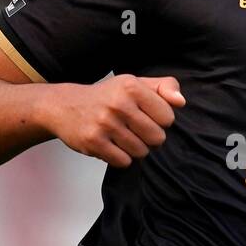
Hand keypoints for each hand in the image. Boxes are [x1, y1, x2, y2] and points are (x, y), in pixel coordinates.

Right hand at [38, 74, 184, 167]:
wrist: (64, 106)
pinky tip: (112, 145)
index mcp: (132, 87)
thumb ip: (164, 87)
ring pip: (141, 152)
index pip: (168, 118)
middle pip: (157, 138)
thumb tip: (181, 102)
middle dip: (150, 138)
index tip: (148, 116)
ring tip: (123, 137)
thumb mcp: (135, 83)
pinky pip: (123, 162)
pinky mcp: (93, 142)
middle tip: (136, 130)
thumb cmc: (108, 96)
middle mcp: (118, 104)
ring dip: (135, 149)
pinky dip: (121, 158)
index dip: (161, 121)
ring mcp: (104, 124)